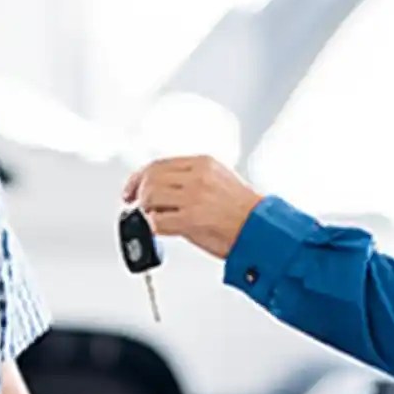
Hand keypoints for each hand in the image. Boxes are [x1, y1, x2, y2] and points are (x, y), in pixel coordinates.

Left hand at [122, 155, 263, 258]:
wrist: (262, 230)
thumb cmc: (243, 213)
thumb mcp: (217, 182)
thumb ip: (188, 182)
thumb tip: (160, 193)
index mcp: (203, 163)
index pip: (159, 164)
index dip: (139, 177)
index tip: (131, 189)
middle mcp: (198, 176)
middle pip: (150, 178)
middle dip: (138, 194)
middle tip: (136, 206)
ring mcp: (194, 196)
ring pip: (151, 196)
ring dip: (146, 210)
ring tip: (153, 218)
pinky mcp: (192, 218)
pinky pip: (157, 220)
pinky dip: (153, 226)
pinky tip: (160, 229)